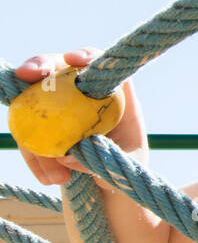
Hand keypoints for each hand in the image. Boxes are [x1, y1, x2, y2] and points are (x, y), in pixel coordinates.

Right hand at [13, 49, 144, 184]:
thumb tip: (70, 153)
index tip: (72, 59)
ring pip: (32, 101)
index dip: (85, 55)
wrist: (109, 187)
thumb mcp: (126, 166)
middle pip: (58, 68)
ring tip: (58, 177)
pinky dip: (33, 155)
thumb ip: (105, 158)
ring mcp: (57, 107)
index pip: (99, 66)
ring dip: (34, 135)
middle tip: (25, 74)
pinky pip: (25, 131)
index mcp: (114, 95)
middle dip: (39, 65)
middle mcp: (82, 94)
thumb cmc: (126, 168)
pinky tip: (49, 178)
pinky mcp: (39, 125)